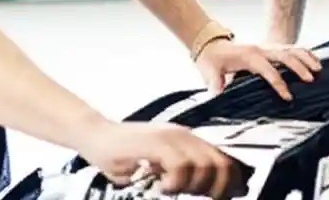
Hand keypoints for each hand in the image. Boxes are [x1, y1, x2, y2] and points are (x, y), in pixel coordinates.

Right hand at [76, 118, 244, 197]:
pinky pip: (179, 164)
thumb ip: (186, 174)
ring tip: (173, 189)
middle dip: (214, 188)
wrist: (97, 136)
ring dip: (192, 185)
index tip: (223, 198)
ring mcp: (170, 137)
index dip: (231, 182)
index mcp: (190, 141)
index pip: (226, 160)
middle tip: (196, 197)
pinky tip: (162, 187)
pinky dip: (175, 182)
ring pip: (203, 164)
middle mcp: (185, 136)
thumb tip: (213, 191)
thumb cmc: (127, 156)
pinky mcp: (155, 142)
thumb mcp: (161, 167)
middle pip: (219, 164)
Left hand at [195, 40, 321, 100]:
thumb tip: (217, 94)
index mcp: (249, 56)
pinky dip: (304, 53)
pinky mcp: (270, 48)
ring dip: (306, 57)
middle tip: (311, 79)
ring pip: (291, 49)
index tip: (288, 96)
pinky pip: (291, 48)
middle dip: (299, 67)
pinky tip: (315, 61)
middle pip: (285, 55)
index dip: (278, 83)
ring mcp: (267, 47)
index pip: (268, 70)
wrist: (211, 44)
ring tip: (319, 68)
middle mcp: (261, 49)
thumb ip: (215, 83)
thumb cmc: (212, 59)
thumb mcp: (209, 71)